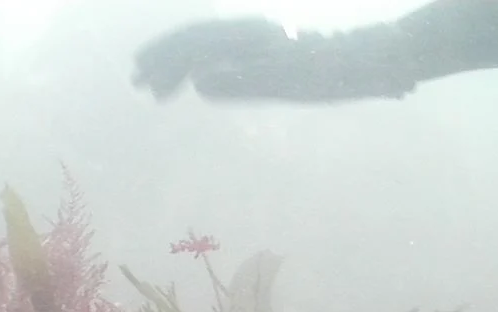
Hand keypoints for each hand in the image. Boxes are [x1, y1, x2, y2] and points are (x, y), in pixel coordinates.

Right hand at [134, 16, 308, 99]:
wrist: (359, 62)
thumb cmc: (325, 73)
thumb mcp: (286, 81)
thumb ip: (243, 81)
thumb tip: (198, 82)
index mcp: (247, 34)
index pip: (195, 40)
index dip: (164, 56)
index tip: (140, 74)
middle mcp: (248, 32)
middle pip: (196, 40)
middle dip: (164, 60)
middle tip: (138, 84)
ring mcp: (255, 41)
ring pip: (207, 48)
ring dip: (179, 66)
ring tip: (159, 93)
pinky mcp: (262, 52)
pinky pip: (221, 55)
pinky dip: (200, 68)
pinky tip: (194, 84)